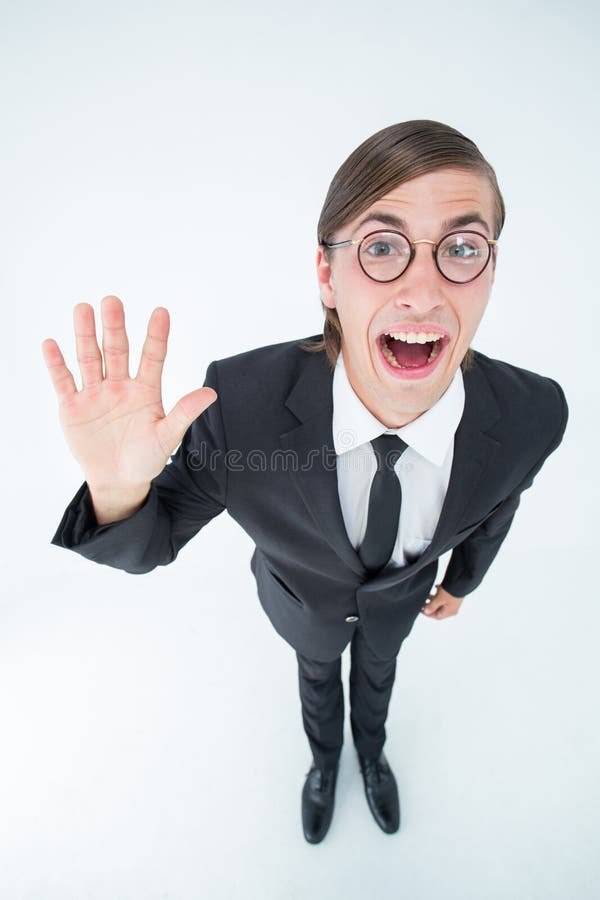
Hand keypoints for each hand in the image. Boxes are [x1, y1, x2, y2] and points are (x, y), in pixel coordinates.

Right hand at [42, 295, 216, 502]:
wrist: (118, 480)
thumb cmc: (146, 458)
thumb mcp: (167, 436)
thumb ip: (185, 413)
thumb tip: (211, 393)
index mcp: (146, 390)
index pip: (153, 356)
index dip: (157, 335)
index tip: (161, 312)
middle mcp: (120, 385)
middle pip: (116, 350)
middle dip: (114, 326)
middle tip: (112, 300)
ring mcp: (95, 393)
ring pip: (89, 358)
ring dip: (85, 334)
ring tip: (83, 308)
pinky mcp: (73, 406)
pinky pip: (64, 381)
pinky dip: (57, 363)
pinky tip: (51, 344)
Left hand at [421, 584, 463, 619]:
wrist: (461, 580)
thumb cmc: (452, 591)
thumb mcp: (439, 599)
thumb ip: (432, 606)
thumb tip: (426, 612)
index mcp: (450, 611)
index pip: (437, 616)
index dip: (428, 614)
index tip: (421, 609)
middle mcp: (452, 607)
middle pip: (438, 609)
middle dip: (430, 605)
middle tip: (422, 602)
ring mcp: (453, 601)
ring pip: (440, 602)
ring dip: (433, 599)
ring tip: (427, 594)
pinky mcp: (453, 594)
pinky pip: (443, 595)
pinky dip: (439, 593)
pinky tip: (436, 587)